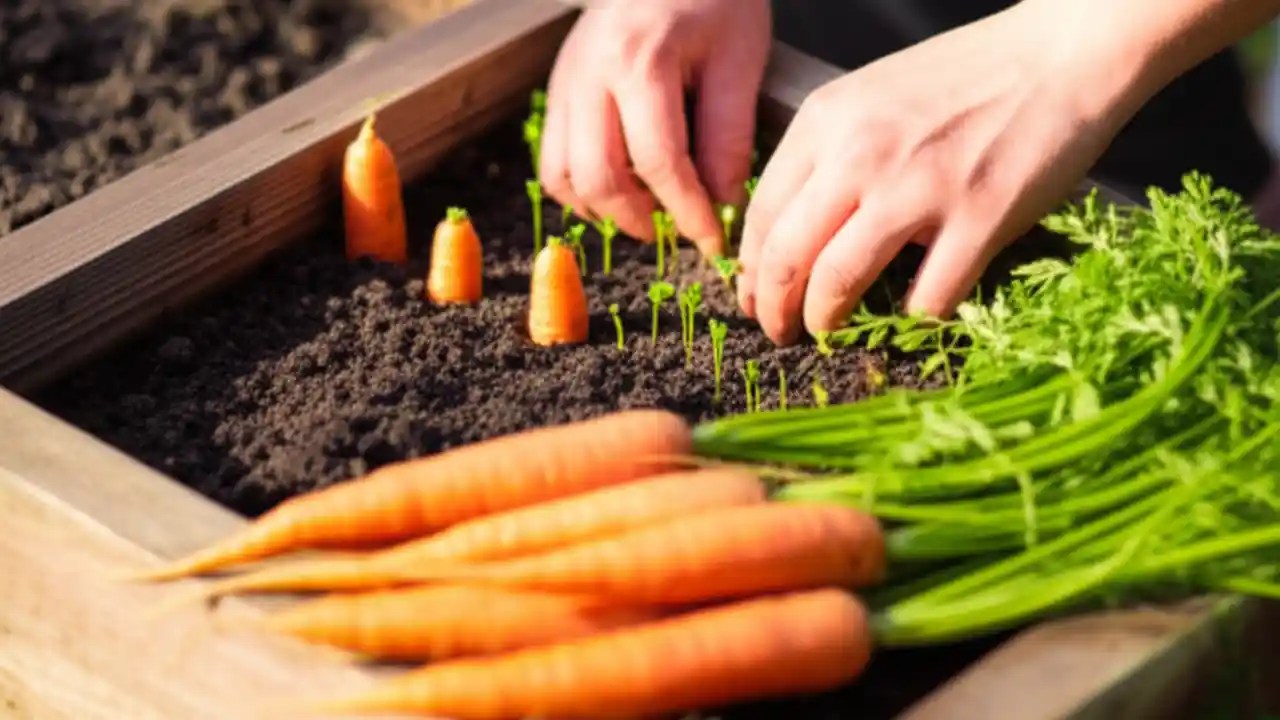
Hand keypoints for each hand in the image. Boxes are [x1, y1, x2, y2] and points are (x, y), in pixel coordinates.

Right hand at [539, 0, 770, 254]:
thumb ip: (729, 136)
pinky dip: (583, 188)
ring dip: (604, 210)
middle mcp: (589, 75)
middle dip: (640, 220)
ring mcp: (564, 82)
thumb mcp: (739, 59)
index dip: (688, 213)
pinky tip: (622, 186)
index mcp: (639, 62)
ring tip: (648, 212)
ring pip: (562, 177)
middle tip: (677, 231)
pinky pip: (553, 160)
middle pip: (598, 178)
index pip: (659, 164)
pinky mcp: (557, 89)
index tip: (713, 240)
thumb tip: (723, 204)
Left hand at [737, 0, 1144, 344]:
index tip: (752, 297)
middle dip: (772, 307)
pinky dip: (914, 317)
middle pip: (787, 255)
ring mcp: (919, 187)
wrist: (1060, 52)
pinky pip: (928, 295)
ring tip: (825, 333)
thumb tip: (791, 230)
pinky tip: (913, 316)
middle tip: (778, 331)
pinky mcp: (979, 217)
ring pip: (839, 281)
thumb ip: (829, 154)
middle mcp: (861, 153)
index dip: (750, 269)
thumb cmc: (966, 77)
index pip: (761, 214)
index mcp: (827, 120)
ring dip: (823, 320)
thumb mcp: (872, 96)